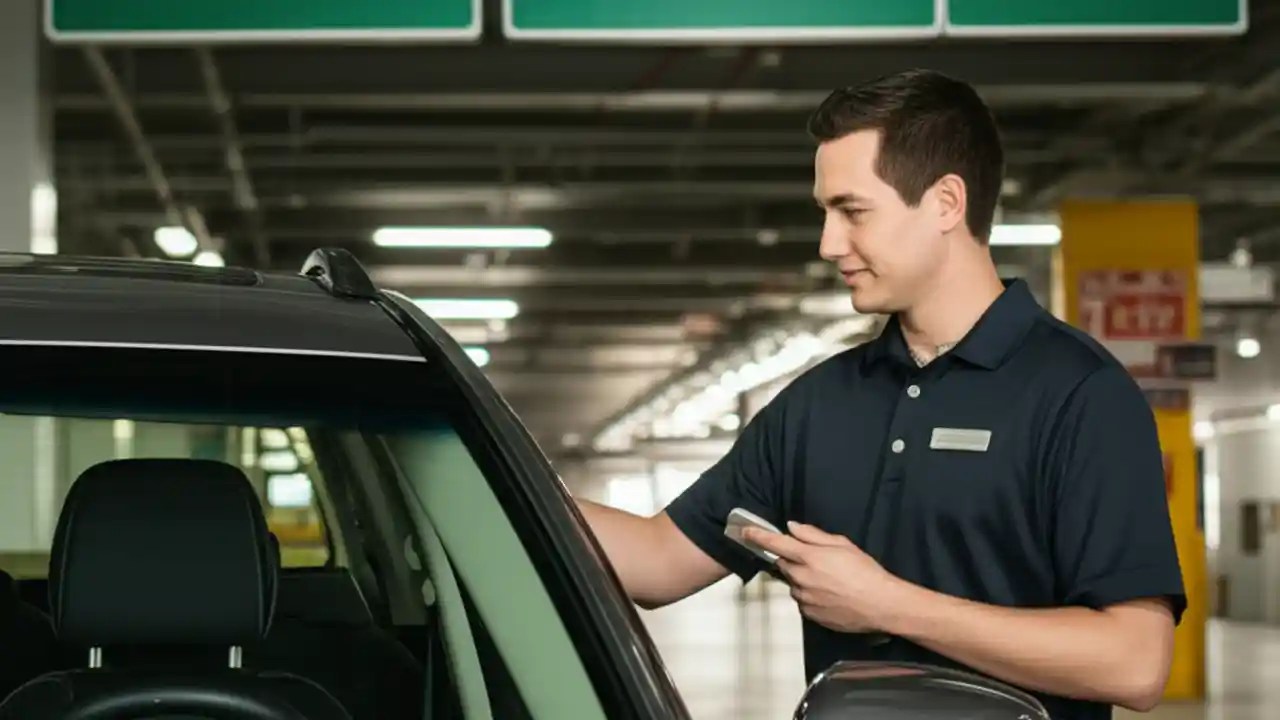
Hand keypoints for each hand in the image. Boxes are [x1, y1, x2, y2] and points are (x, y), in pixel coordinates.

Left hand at [743, 522, 906, 633]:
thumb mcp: (843, 545)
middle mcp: (802, 578)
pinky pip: (802, 602)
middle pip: (783, 565)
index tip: (746, 532)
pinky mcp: (810, 615)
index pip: (776, 544)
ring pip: (793, 584)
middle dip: (790, 560)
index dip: (759, 537)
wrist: (881, 605)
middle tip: (812, 560)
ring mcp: (804, 599)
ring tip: (827, 581)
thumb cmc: (865, 571)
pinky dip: (810, 596)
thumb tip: (791, 527)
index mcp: (809, 557)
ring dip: (802, 579)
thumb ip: (813, 535)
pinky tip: (829, 595)